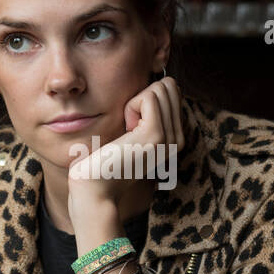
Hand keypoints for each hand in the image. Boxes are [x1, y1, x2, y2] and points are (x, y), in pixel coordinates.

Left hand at [67, 77, 184, 212]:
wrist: (95, 190)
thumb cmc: (104, 160)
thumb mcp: (130, 133)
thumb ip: (146, 113)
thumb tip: (155, 83)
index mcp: (175, 137)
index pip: (172, 90)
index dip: (146, 97)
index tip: (132, 125)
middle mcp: (179, 138)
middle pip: (170, 86)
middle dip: (143, 96)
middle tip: (128, 126)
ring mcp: (170, 138)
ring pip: (162, 88)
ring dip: (136, 102)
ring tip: (127, 131)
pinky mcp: (156, 135)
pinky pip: (149, 96)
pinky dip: (131, 106)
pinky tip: (125, 130)